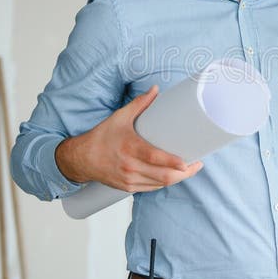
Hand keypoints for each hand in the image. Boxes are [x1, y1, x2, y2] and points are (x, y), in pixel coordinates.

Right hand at [55, 86, 202, 191]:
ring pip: (159, 184)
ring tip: (189, 170)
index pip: (155, 158)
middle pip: (163, 176)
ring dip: (176, 179)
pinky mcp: (128, 187)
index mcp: (130, 148)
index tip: (188, 161)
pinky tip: (172, 177)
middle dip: (184, 173)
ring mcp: (129, 179)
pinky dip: (163, 183)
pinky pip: (151, 188)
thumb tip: (156, 89)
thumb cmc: (101, 137)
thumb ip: (139, 104)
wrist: (81, 159)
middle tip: (196, 165)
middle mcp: (130, 166)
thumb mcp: (120, 117)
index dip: (174, 163)